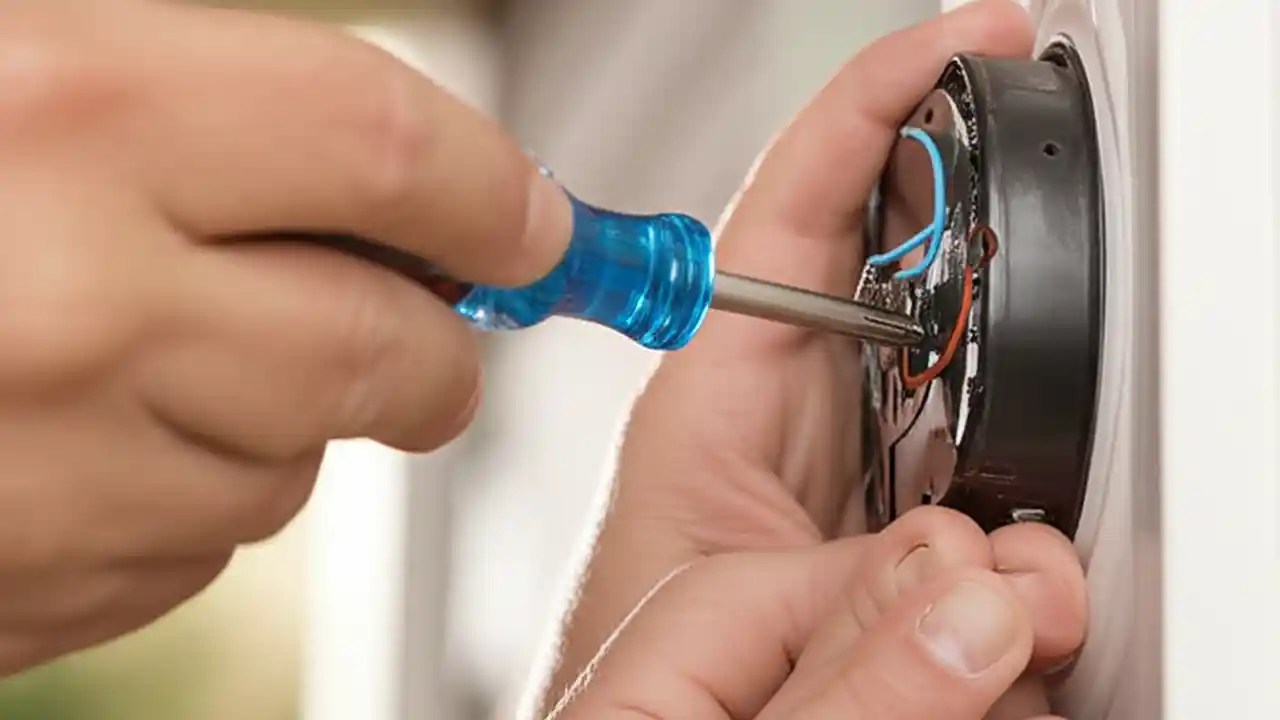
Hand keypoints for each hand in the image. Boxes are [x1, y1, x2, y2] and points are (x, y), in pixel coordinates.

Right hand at [0, 0, 567, 671]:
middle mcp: (74, 305)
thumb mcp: (18, 73)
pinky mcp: (27, 595)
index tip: (536, 222)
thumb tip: (413, 179)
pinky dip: (189, 491)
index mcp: (65, 113)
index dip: (496, 192)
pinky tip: (80, 435)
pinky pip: (196, 549)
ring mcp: (52, 476)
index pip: (395, 152)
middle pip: (394, 352)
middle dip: (440, 340)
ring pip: (297, 466)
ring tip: (162, 350)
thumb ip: (218, 114)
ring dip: (289, 415)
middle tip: (424, 311)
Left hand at [540, 0, 1038, 708]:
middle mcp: (786, 408)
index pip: (796, 207)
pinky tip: (1027, 566)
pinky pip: (990, 482)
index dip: (877, 106)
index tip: (965, 43)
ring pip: (966, 380)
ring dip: (1022, 406)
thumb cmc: (636, 668)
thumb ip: (848, 585)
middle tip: (1042, 187)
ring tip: (1020, 494)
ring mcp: (851, 458)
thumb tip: (991, 573)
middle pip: (899, 272)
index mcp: (713, 390)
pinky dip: (1029, 511)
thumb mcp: (721, 599)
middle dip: (979, 231)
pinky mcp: (895, 524)